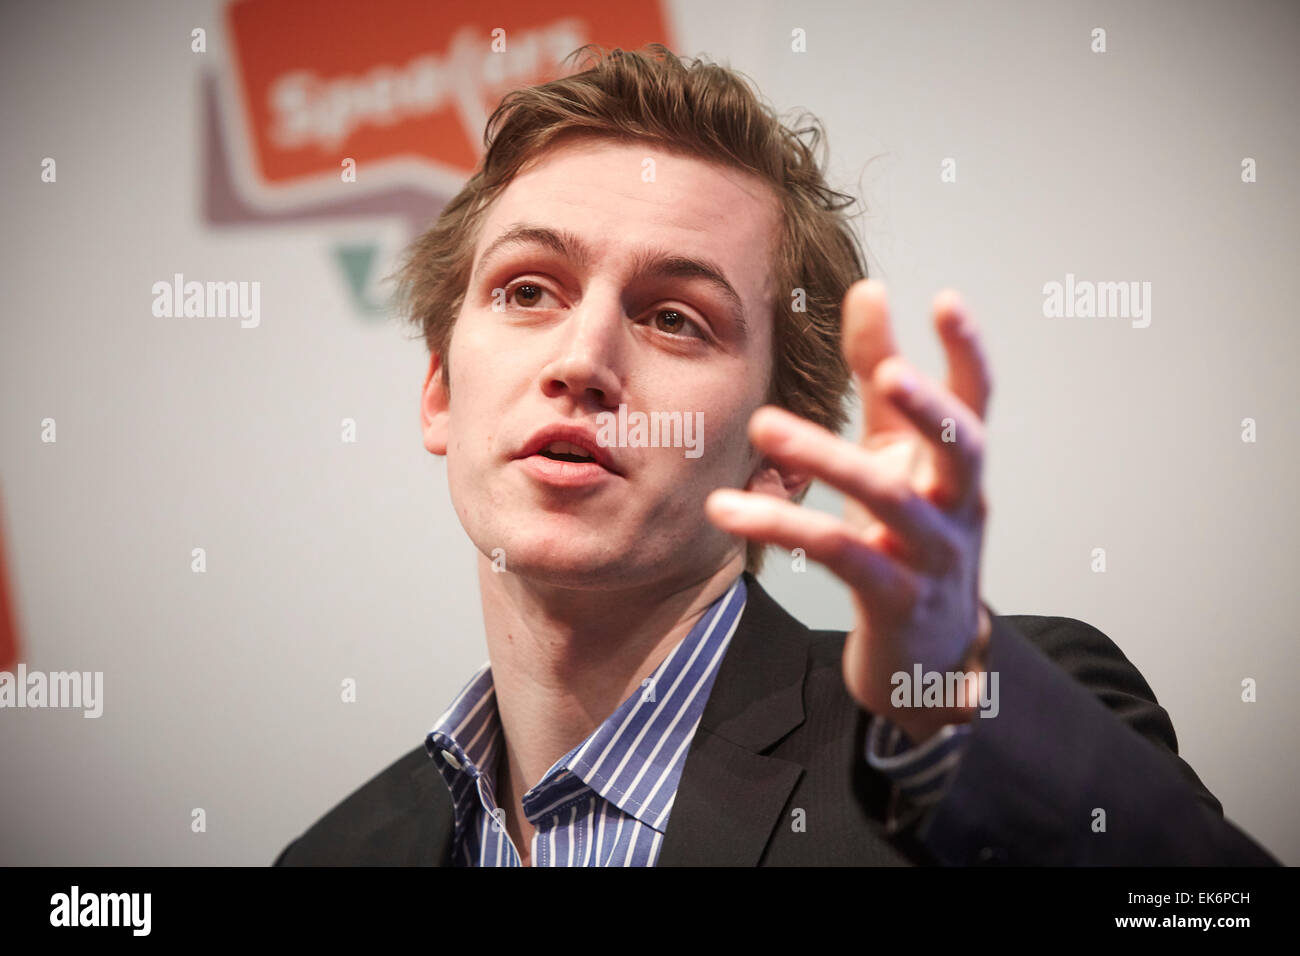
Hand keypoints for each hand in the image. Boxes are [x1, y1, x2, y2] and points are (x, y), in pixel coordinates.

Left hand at [705, 279, 993, 743]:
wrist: (926, 655)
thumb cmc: (906, 538)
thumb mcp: (896, 456)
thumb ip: (881, 380)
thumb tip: (869, 288)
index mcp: (955, 466)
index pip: (974, 401)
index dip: (968, 352)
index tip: (943, 299)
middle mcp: (958, 505)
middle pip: (959, 448)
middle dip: (929, 408)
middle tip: (891, 373)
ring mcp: (933, 556)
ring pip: (889, 501)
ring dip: (827, 460)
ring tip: (764, 427)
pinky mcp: (895, 600)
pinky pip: (841, 556)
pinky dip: (786, 528)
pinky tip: (732, 509)